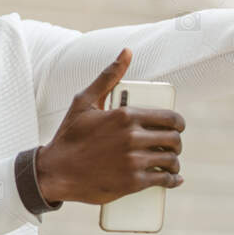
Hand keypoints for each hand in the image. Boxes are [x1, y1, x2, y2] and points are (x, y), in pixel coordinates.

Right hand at [34, 50, 184, 204]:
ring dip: (175, 162)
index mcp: (125, 115)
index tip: (177, 128)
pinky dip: (173, 180)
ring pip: (171, 160)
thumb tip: (127, 52)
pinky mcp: (132, 182)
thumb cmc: (70, 135)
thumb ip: (109, 76)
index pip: (170, 118)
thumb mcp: (84, 101)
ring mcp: (133, 161)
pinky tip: (173, 179)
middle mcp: (132, 137)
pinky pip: (164, 180)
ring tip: (170, 163)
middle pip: (173, 139)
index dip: (178, 124)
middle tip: (171, 146)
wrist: (55, 171)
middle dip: (176, 143)